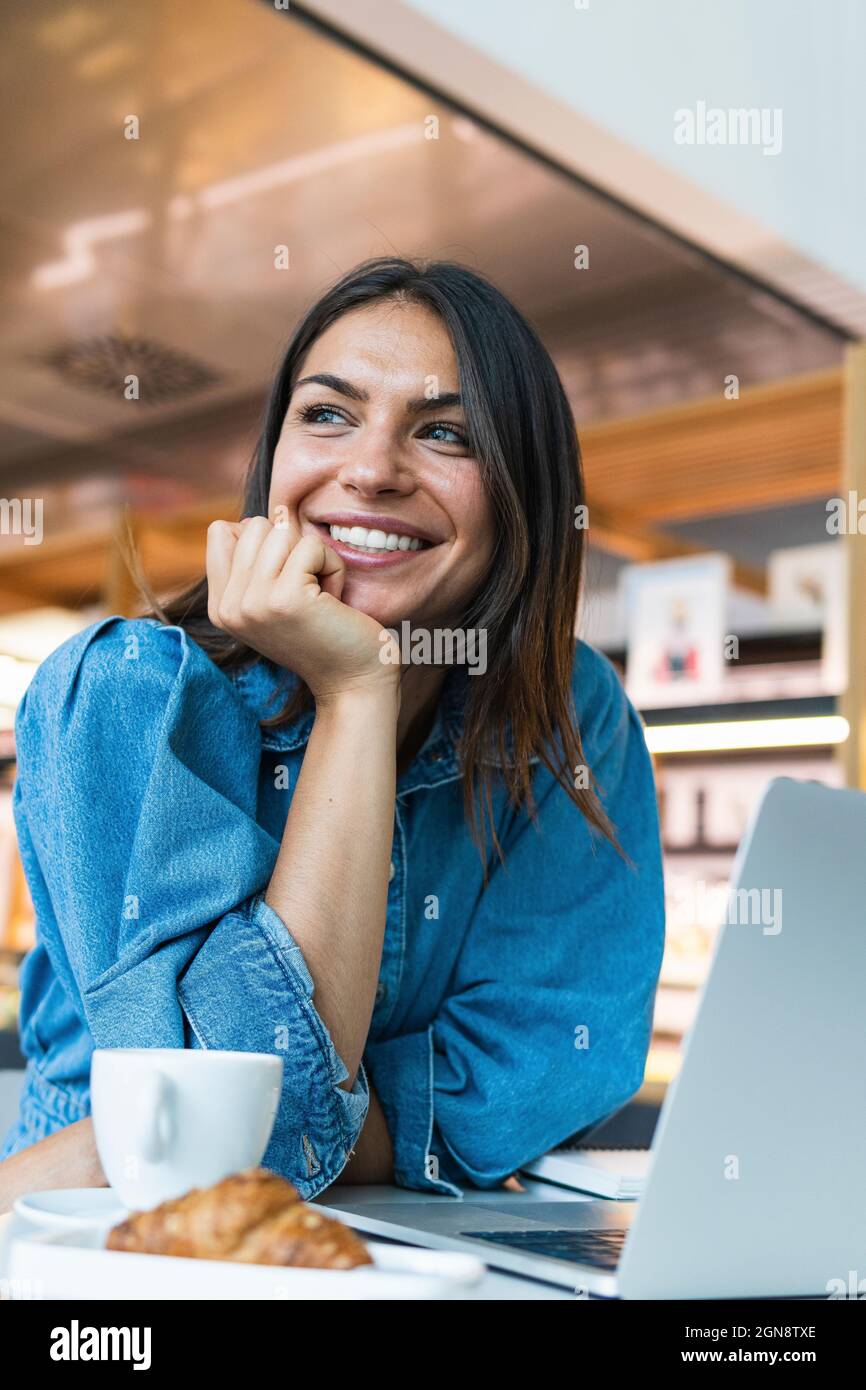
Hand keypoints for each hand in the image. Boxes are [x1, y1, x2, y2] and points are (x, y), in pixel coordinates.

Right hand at [206, 516, 398, 702]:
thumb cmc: (324, 635)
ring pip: (281, 531)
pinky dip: (333, 566)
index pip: (221, 531)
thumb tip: (257, 518)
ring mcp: (253, 603)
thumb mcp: (274, 601)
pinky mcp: (286, 598)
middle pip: (254, 526)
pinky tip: (334, 601)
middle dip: (292, 549)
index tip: (287, 583)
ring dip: (314, 557)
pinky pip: (311, 546)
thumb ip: (253, 564)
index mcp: (221, 607)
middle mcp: (229, 607)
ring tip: (321, 596)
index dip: (264, 543)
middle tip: (309, 591)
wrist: (354, 682)